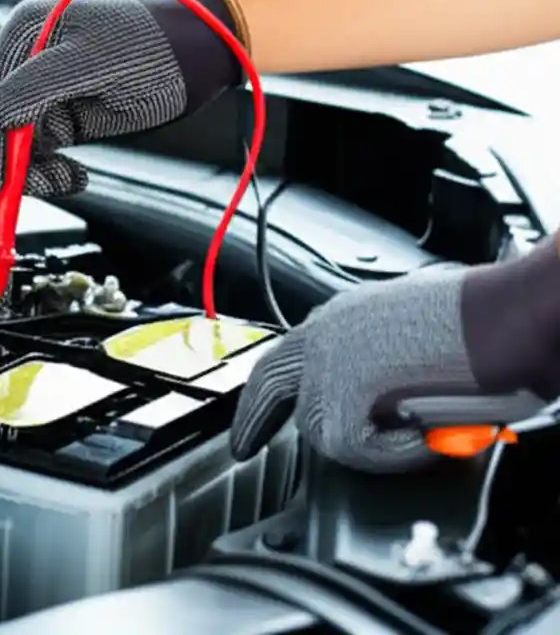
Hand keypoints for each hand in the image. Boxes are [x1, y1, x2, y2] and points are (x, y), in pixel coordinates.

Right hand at [0, 0, 245, 196]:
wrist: (202, 51)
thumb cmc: (157, 47)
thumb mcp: (94, 65)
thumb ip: (36, 88)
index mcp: (25, 34)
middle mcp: (27, 59)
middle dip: (12, 161)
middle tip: (37, 189)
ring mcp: (44, 88)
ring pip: (16, 143)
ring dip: (35, 171)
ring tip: (68, 181)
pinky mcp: (63, 112)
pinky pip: (41, 151)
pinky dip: (52, 171)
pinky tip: (75, 176)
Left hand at [232, 238, 559, 472]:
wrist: (518, 311)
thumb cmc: (492, 322)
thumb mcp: (419, 335)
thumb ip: (383, 363)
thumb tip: (385, 402)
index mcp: (343, 315)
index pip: (283, 357)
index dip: (261, 393)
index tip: (249, 421)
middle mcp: (327, 331)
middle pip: (268, 386)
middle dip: (254, 422)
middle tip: (245, 450)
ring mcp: (331, 358)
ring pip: (320, 428)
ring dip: (371, 445)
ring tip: (422, 435)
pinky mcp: (345, 387)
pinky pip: (352, 447)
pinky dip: (394, 453)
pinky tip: (428, 437)